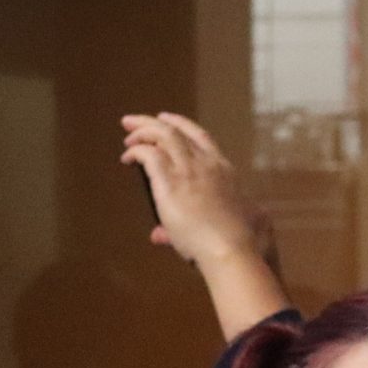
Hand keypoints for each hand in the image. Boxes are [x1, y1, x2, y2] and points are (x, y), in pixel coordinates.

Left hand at [119, 113, 276, 270]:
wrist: (231, 248)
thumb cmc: (240, 241)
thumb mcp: (234, 226)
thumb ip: (207, 226)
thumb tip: (166, 235)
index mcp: (223, 170)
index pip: (200, 136)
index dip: (180, 124)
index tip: (165, 119)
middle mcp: (206, 163)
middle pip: (175, 131)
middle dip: (152, 122)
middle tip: (133, 123)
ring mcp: (188, 171)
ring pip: (161, 135)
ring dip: (142, 132)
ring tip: (128, 137)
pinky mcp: (171, 182)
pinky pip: (148, 154)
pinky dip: (135, 151)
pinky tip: (127, 157)